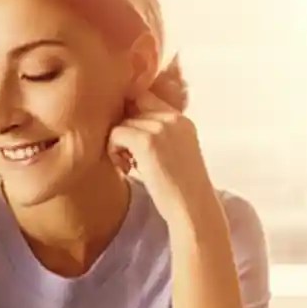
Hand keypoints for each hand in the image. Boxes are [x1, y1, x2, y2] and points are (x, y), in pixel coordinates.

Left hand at [107, 91, 218, 226]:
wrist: (193, 208)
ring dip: (118, 145)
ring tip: (129, 166)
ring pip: (122, 122)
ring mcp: (161, 128)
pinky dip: (114, 151)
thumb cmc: (179, 190)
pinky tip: (127, 169)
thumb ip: (157, 137)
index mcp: (181, 121)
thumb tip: (123, 125)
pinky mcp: (148, 142)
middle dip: (125, 133)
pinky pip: (116, 134)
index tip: (130, 145)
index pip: (146, 99)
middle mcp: (173, 119)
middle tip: (129, 160)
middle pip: (131, 110)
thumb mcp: (174, 154)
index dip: (131, 118)